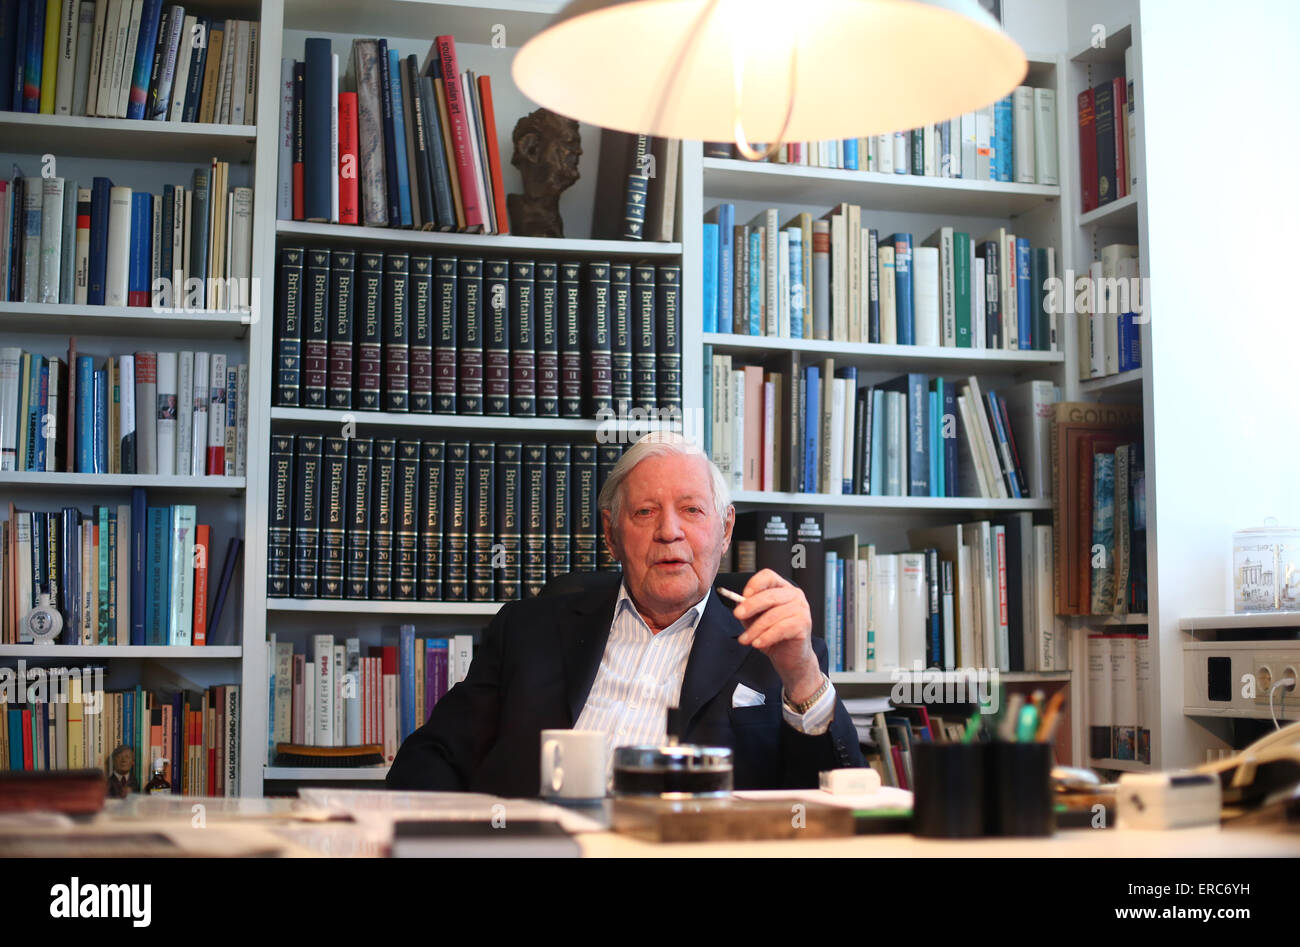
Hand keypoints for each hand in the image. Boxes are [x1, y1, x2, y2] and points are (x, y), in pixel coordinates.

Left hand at [730, 569, 822, 703]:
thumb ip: (748, 609)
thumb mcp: (756, 619)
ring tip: (745, 640)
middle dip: (751, 606)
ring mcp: (801, 609)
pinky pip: (780, 629)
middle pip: (770, 595)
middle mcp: (794, 595)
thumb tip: (738, 603)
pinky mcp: (804, 624)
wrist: (790, 658)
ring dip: (755, 629)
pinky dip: (766, 637)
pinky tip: (757, 644)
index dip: (754, 584)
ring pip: (773, 615)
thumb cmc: (773, 635)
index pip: (768, 576)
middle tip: (737, 615)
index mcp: (782, 588)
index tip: (743, 596)